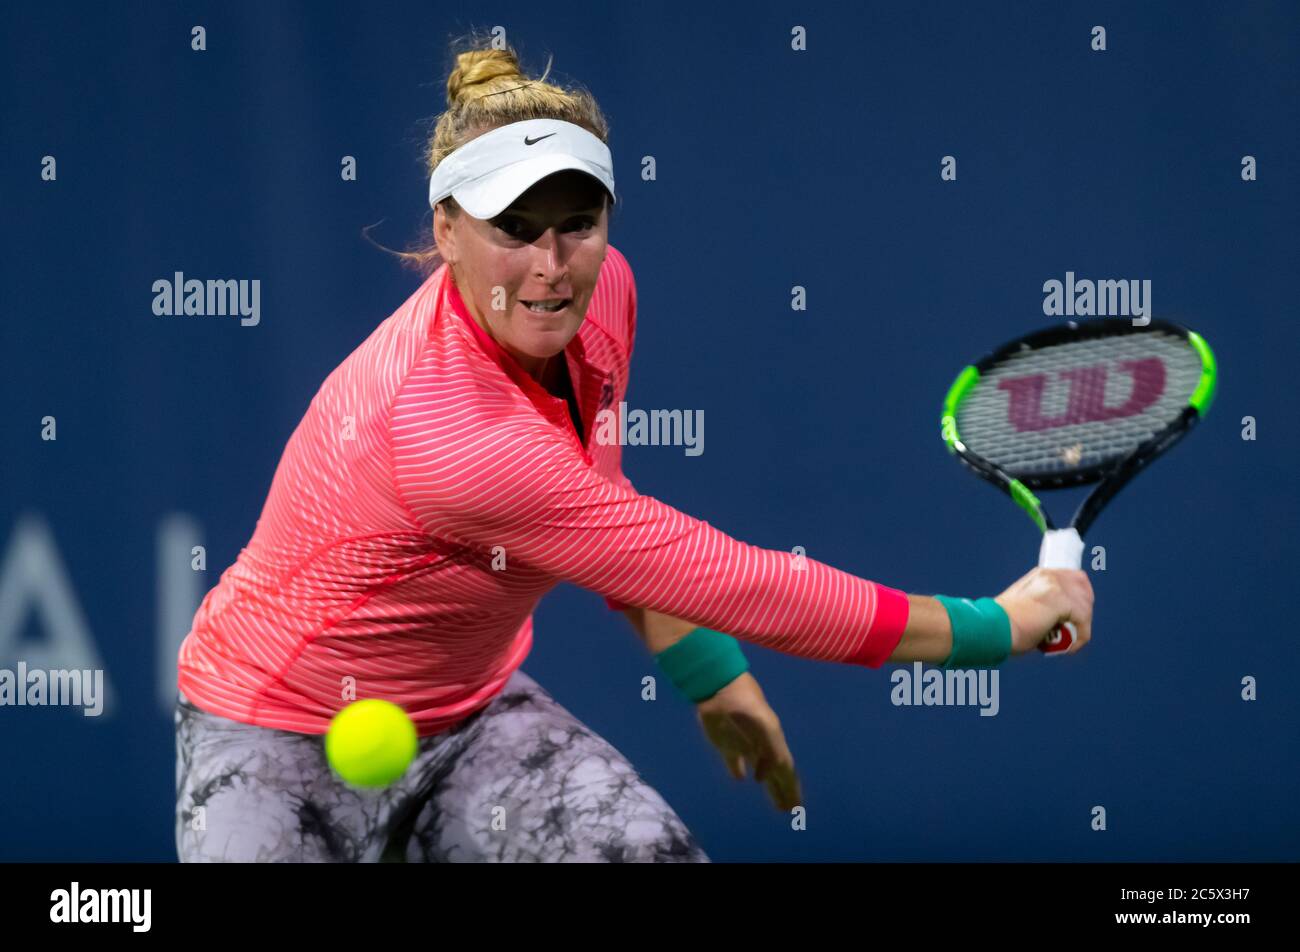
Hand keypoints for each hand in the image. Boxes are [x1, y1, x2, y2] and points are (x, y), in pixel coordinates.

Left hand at [696, 673, 801, 810]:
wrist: (721, 685)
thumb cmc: (743, 704)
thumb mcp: (762, 725)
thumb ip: (769, 751)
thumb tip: (762, 779)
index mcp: (773, 742)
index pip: (785, 771)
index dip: (791, 788)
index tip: (796, 807)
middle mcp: (762, 746)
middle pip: (776, 773)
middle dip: (783, 791)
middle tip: (788, 810)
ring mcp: (744, 744)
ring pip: (760, 770)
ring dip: (768, 785)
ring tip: (775, 803)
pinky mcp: (726, 742)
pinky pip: (735, 760)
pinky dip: (738, 769)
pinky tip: (740, 778)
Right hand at [994, 566, 1094, 654]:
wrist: (993, 628)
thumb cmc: (1004, 624)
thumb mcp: (1027, 605)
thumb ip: (1045, 604)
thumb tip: (1061, 619)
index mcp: (1041, 574)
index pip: (1075, 578)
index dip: (1081, 597)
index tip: (1078, 616)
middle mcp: (1050, 576)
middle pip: (1085, 590)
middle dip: (1084, 612)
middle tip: (1075, 632)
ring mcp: (1056, 587)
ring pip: (1085, 607)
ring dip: (1082, 628)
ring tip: (1068, 643)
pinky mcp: (1061, 601)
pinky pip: (1083, 620)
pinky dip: (1080, 637)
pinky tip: (1069, 647)